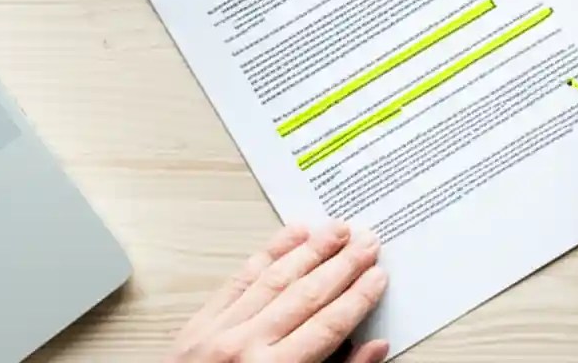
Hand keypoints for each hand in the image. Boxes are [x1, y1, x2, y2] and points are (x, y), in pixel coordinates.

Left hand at [168, 222, 389, 362]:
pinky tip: (291, 237)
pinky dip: (268, 254)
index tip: (378, 276)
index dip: (357, 298)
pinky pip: (240, 278)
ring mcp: (220, 330)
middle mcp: (246, 347)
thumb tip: (375, 347)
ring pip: (275, 278)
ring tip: (336, 230)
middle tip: (368, 242)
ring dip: (310, 251)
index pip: (328, 326)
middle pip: (306, 295)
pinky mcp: (200, 322)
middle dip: (342, 266)